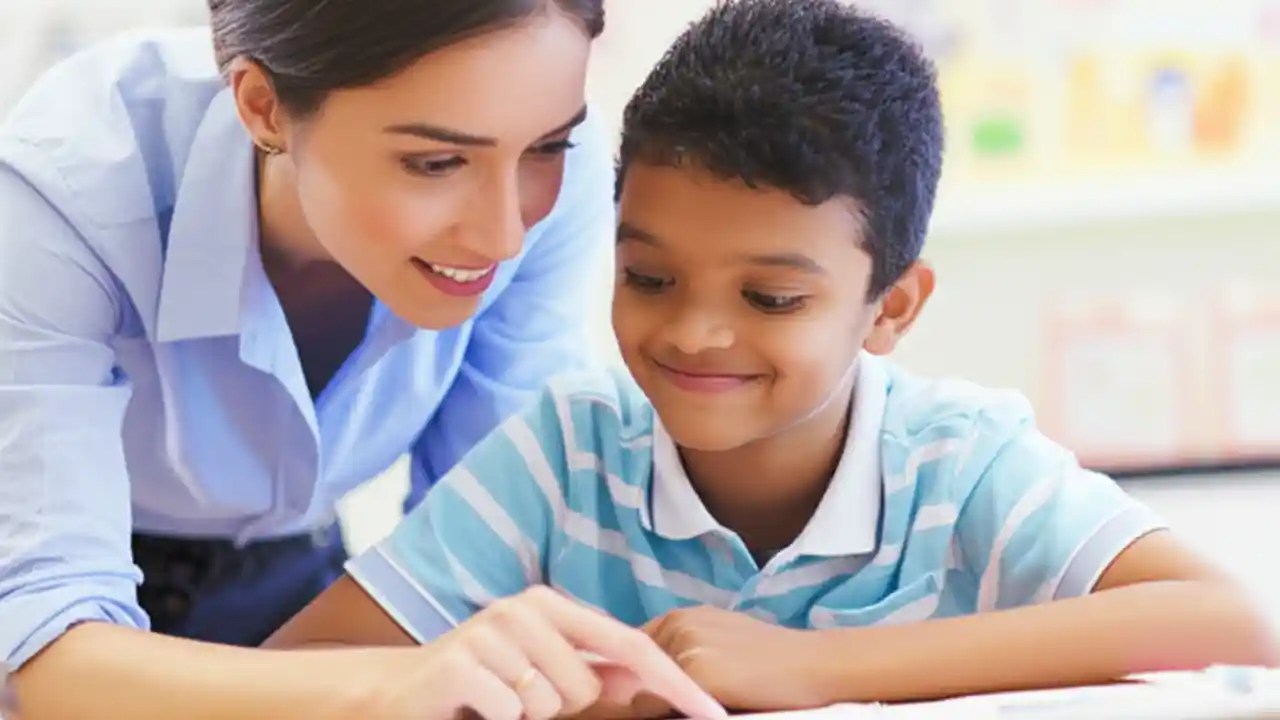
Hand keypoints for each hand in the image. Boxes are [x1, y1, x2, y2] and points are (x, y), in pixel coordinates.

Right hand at [357, 587, 726, 719]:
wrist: (396, 692)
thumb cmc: (479, 684)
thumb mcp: (540, 673)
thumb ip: (592, 671)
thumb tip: (645, 678)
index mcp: (550, 606)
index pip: (630, 646)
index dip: (674, 682)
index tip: (713, 713)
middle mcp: (523, 608)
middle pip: (588, 685)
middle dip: (562, 706)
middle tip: (517, 697)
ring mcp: (490, 632)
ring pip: (550, 703)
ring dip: (526, 715)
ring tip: (494, 701)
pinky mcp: (461, 664)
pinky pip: (513, 712)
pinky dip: (497, 719)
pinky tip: (473, 707)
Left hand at [642, 606, 824, 712]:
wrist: (813, 664)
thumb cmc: (772, 660)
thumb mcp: (719, 641)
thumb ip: (681, 652)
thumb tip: (640, 684)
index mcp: (678, 617)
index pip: (629, 652)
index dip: (631, 678)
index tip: (639, 693)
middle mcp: (675, 625)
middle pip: (628, 673)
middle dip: (637, 692)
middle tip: (670, 702)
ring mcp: (684, 647)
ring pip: (638, 693)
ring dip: (652, 704)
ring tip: (692, 705)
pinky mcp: (697, 673)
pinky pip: (651, 707)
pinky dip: (665, 715)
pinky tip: (697, 712)